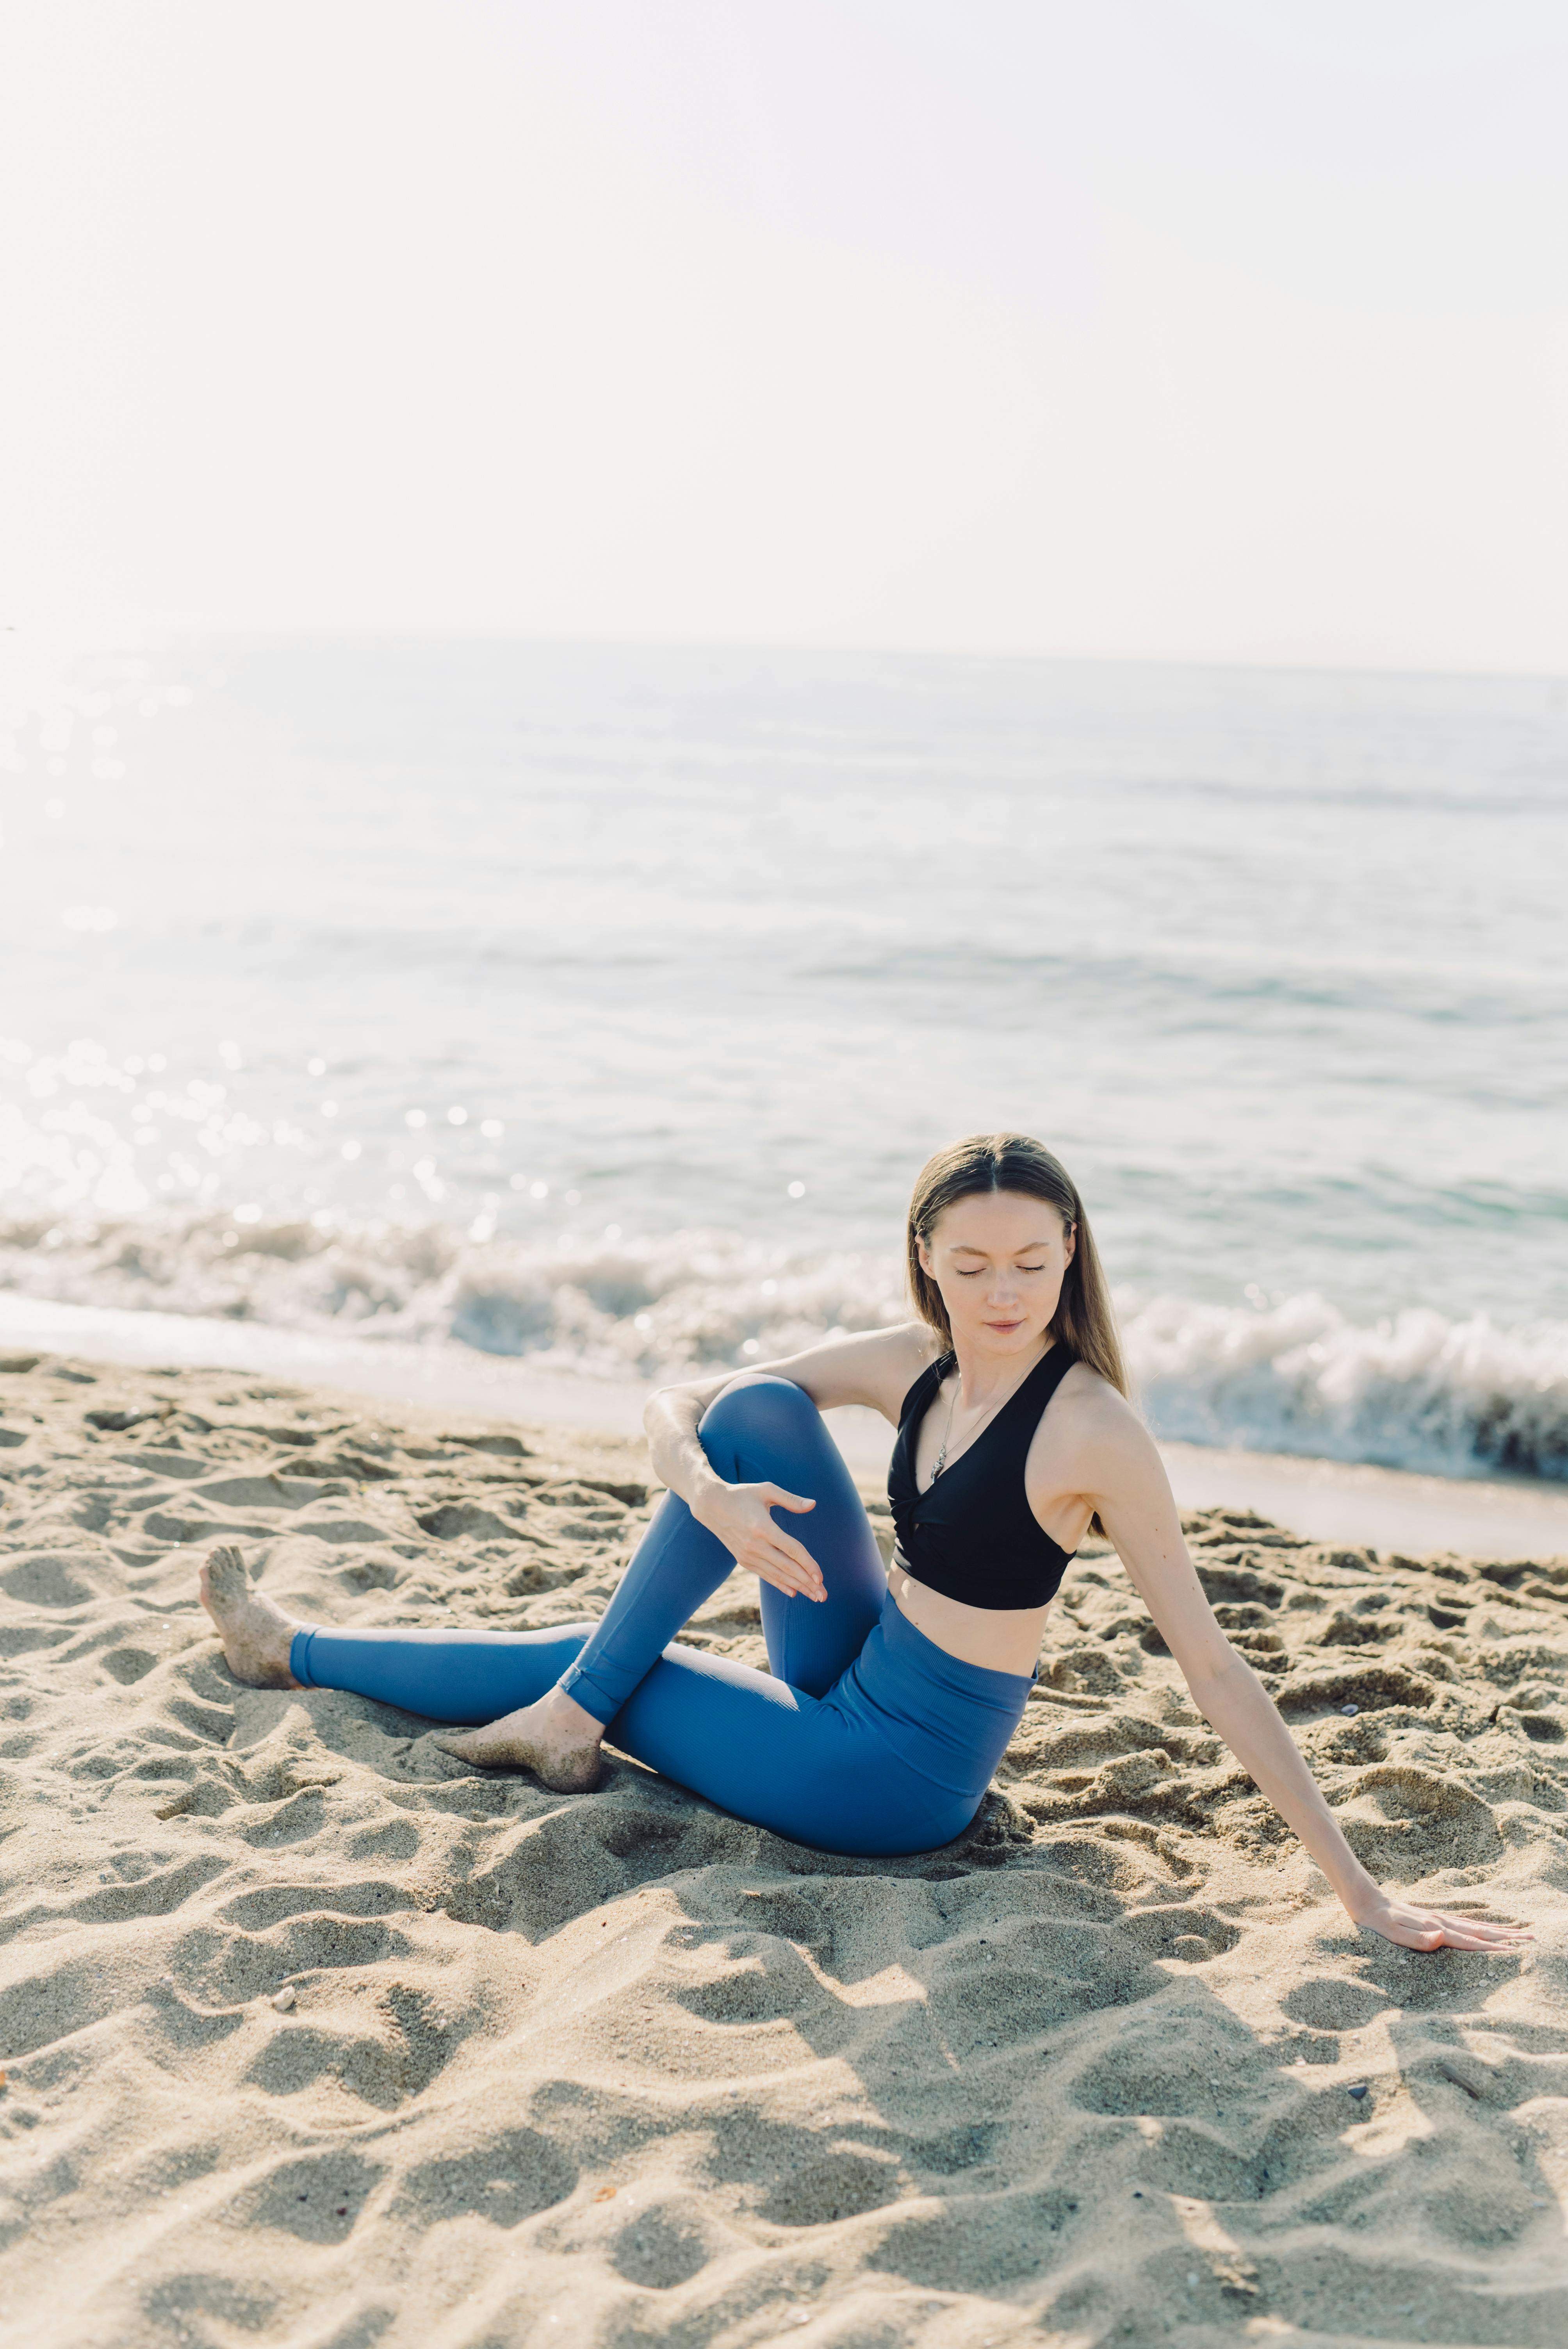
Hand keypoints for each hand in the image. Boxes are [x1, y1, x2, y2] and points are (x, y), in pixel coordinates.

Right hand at [692, 1480, 825, 1602]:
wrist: (712, 1506)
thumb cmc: (742, 1495)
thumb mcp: (766, 1490)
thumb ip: (791, 1500)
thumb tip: (813, 1504)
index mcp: (763, 1527)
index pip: (791, 1550)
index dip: (808, 1564)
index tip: (821, 1578)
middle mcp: (755, 1545)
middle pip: (787, 1567)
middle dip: (807, 1583)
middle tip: (824, 1596)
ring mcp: (748, 1554)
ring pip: (777, 1574)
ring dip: (798, 1587)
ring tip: (815, 1597)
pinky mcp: (743, 1560)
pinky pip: (765, 1575)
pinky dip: (780, 1584)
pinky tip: (794, 1592)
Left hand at [1350, 1892, 1532, 1952]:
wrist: (1367, 1901)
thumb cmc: (1378, 1922)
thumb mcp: (1393, 1933)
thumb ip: (1417, 1937)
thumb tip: (1441, 1936)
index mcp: (1435, 1928)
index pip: (1469, 1941)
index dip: (1491, 1948)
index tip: (1514, 1952)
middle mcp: (1441, 1922)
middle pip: (1480, 1931)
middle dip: (1506, 1937)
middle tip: (1531, 1939)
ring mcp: (1440, 1918)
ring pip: (1476, 1926)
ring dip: (1499, 1930)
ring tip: (1521, 1932)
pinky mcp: (1435, 1917)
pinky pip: (1465, 1923)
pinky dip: (1482, 1926)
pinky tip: (1489, 1928)